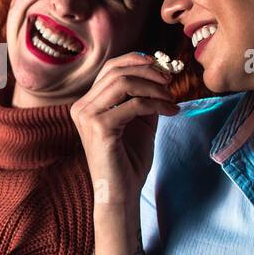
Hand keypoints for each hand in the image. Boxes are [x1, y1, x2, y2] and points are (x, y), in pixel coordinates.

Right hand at [70, 53, 179, 207]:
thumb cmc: (129, 161)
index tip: (162, 67)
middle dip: (149, 72)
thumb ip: (144, 98)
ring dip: (154, 87)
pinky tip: (171, 112)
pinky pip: (134, 104)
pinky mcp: (99, 127)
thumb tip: (161, 75)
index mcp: (88, 103)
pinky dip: (157, 104)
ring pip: (124, 83)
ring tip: (171, 99)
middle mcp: (82, 106)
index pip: (111, 68)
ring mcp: (87, 116)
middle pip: (117, 72)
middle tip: (171, 82)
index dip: (137, 61)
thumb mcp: (139, 122)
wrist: (121, 194)